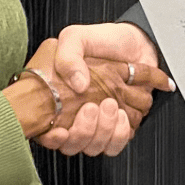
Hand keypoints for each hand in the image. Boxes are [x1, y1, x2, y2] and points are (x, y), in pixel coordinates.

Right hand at [38, 24, 174, 155]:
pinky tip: (123, 115)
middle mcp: (76, 115)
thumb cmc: (104, 40)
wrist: (137, 42)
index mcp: (59, 98)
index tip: (61, 132)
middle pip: (73, 145)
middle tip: (92, 107)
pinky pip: (117, 144)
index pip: (46, 131)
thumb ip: (68, 56)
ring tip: (112, 105)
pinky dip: (121, 133)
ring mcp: (98, 123)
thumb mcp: (77, 38)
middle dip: (83, 131)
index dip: (51, 138)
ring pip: (95, 146)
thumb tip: (77, 85)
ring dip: (104, 131)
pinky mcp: (118, 126)